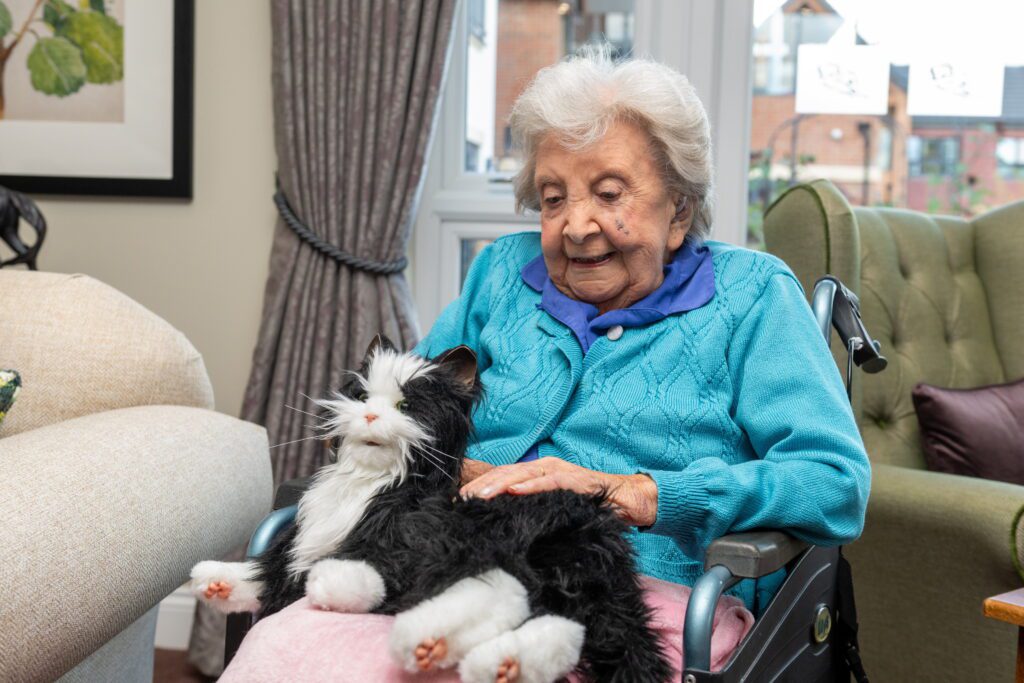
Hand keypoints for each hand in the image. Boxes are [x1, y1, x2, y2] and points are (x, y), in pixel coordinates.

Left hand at [458, 456, 658, 526]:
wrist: (626, 500)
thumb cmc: (586, 505)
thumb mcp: (553, 507)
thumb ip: (532, 508)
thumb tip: (503, 522)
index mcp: (537, 474)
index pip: (502, 478)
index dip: (480, 486)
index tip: (458, 500)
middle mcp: (545, 468)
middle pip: (506, 474)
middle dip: (481, 486)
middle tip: (460, 499)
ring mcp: (559, 471)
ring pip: (522, 475)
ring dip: (499, 484)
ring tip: (479, 495)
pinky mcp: (575, 481)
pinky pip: (550, 481)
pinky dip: (531, 485)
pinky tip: (515, 490)